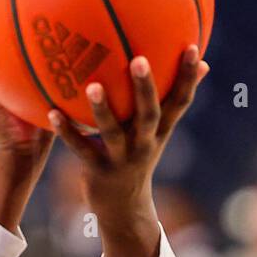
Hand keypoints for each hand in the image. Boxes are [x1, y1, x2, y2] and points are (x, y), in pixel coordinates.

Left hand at [47, 47, 208, 230]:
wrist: (124, 209)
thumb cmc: (138, 158)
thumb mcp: (159, 133)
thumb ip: (172, 101)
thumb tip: (204, 63)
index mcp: (160, 132)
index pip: (180, 102)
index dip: (188, 77)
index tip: (191, 47)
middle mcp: (144, 144)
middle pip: (149, 114)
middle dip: (146, 87)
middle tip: (139, 59)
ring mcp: (121, 159)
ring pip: (113, 132)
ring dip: (102, 109)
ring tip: (92, 85)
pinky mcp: (98, 171)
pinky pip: (80, 149)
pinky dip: (67, 132)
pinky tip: (52, 113)